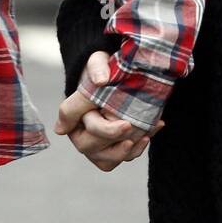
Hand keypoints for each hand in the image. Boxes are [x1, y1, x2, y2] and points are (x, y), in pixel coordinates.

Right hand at [54, 51, 162, 171]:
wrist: (117, 82)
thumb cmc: (104, 72)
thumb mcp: (99, 62)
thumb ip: (98, 67)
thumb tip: (101, 80)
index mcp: (72, 113)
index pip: (79, 122)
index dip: (103, 129)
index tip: (126, 124)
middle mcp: (79, 134)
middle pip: (90, 145)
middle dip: (114, 138)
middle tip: (133, 126)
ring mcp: (94, 147)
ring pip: (106, 160)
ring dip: (125, 152)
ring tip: (145, 136)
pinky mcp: (109, 153)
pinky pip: (120, 160)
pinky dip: (135, 151)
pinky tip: (149, 135)